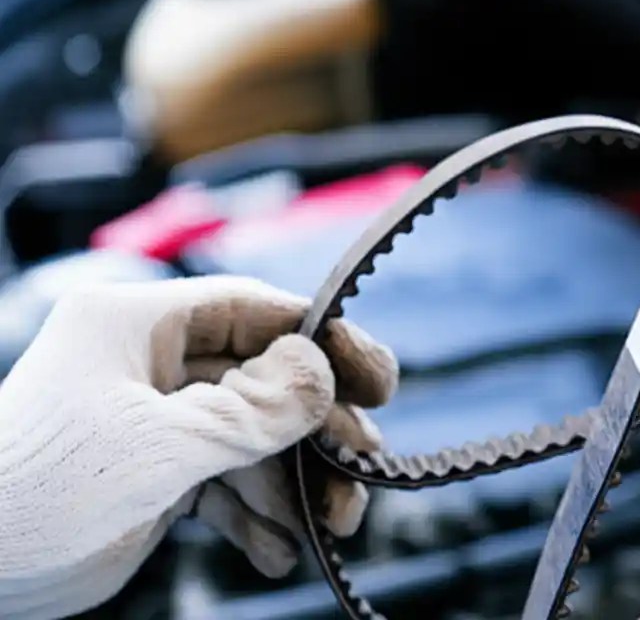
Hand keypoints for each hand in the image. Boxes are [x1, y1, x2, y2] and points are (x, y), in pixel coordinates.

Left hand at [0, 276, 396, 619]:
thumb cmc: (36, 488)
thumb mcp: (156, 445)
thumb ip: (249, 410)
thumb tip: (324, 370)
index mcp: (140, 325)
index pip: (256, 311)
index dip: (324, 341)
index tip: (378, 382)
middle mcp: (153, 365)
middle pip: (268, 381)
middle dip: (318, 434)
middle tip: (360, 476)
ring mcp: (158, 422)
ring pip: (257, 440)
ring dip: (296, 486)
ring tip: (326, 529)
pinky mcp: (158, 476)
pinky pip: (230, 485)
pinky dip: (259, 518)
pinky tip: (277, 552)